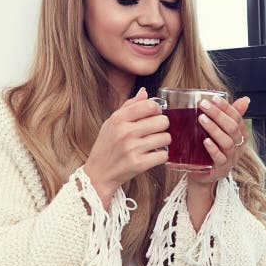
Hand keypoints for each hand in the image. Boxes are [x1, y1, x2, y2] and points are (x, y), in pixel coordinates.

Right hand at [83, 88, 169, 205]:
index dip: (157, 110)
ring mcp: (132, 149)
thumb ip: (129, 106)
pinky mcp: (139, 164)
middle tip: (154, 131)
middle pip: (163, 121)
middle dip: (162, 126)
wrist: (99, 172)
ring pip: (166, 138)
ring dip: (163, 142)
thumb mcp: (112, 122)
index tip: (155, 115)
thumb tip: (144, 92)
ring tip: (153, 144)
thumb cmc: (107, 145)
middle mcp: (125, 132)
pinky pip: (164, 155)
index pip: (150, 105)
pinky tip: (152, 155)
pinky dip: (161, 156)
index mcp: (118, 119)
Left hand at [187, 95, 250, 187]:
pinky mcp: (221, 170)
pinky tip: (205, 141)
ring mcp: (231, 159)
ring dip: (214, 129)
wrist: (203, 173)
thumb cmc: (211, 148)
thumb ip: (230, 115)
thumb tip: (245, 99)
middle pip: (232, 128)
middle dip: (218, 115)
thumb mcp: (221, 131)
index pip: (237, 118)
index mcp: (241, 135)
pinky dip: (213, 149)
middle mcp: (238, 147)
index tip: (214, 98)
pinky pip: (220, 159)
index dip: (226, 108)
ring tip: (201, 119)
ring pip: (227, 143)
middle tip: (203, 105)